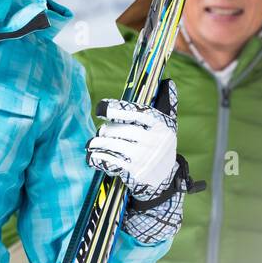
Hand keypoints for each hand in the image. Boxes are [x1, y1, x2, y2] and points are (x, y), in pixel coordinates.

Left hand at [86, 79, 178, 197]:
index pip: (136, 112)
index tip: (101, 108)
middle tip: (103, 132)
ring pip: (110, 144)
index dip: (116, 109)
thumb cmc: (160, 147)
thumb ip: (166, 104)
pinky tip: (93, 156)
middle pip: (119, 129)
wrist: (163, 181)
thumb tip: (168, 81)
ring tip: (94, 143)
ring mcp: (142, 158)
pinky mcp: (132, 173)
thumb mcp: (167, 127)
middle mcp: (153, 141)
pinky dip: (96, 157)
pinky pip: (107, 160)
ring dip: (97, 143)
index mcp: (161, 126)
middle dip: (106, 130)